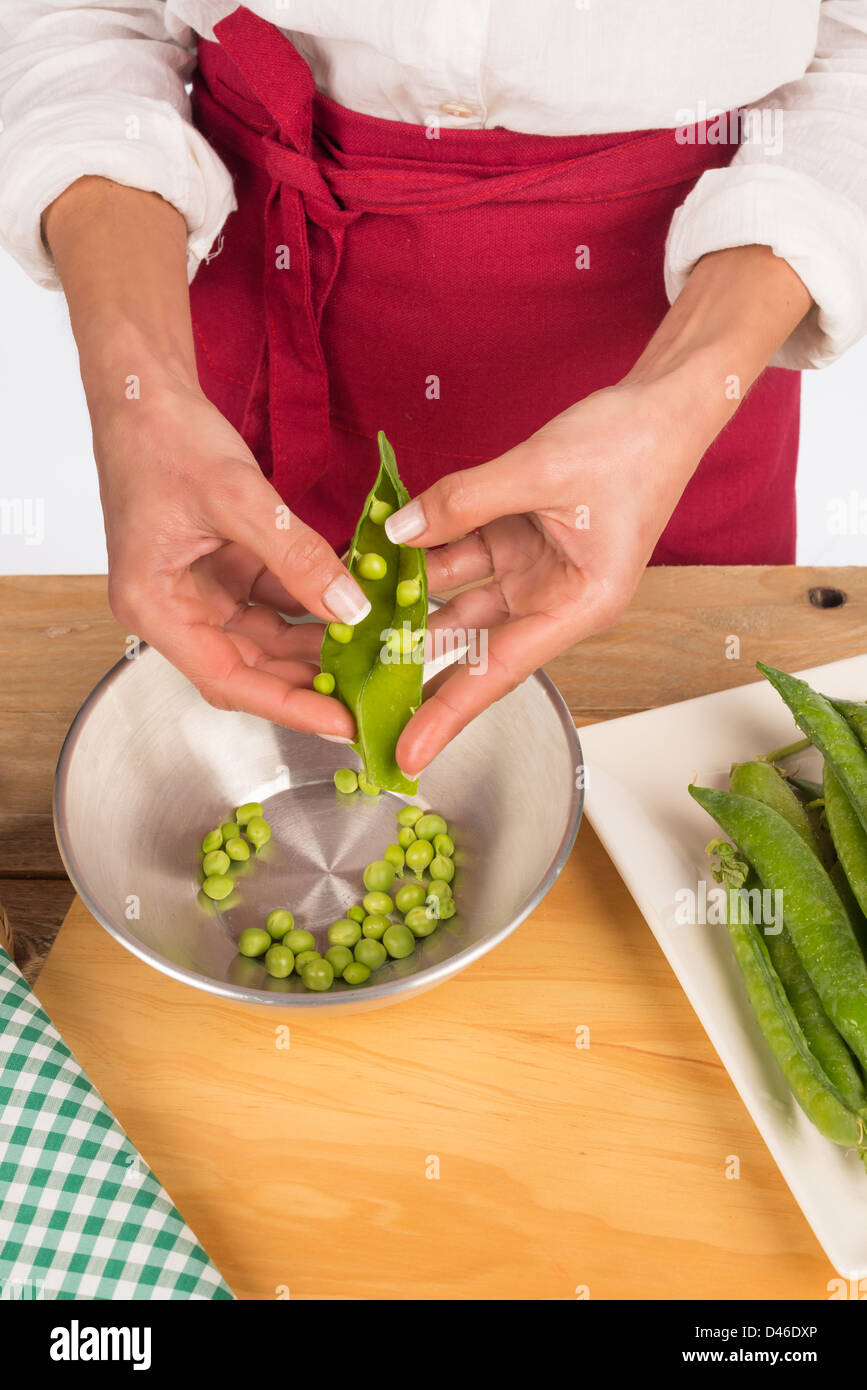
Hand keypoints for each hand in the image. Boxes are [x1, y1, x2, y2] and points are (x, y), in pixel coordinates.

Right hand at [44, 178, 367, 736]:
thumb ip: (296, 557)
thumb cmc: (164, 437)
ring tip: (371, 655)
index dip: (289, 706)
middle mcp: (172, 609)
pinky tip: (351, 606)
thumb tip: (350, 609)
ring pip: (264, 639)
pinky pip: (270, 602)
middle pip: (248, 668)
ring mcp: (196, 591)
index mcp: (154, 606)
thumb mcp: (239, 499)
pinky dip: (309, 604)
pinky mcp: (219, 570)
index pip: (229, 679)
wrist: (146, 390)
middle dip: (309, 683)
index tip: (341, 724)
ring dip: (315, 645)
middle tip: (370, 696)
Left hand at [388, 373, 709, 773]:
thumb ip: (464, 500)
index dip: (446, 715)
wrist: (664, 406)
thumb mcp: (540, 469)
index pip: (497, 671)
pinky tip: (378, 562)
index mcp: (579, 606)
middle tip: (356, 701)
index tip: (405, 754)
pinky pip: (462, 559)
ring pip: (458, 605)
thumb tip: (398, 531)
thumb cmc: (630, 445)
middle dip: (414, 672)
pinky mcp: (521, 542)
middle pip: (470, 649)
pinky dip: (423, 558)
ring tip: (349, 631)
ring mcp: (534, 573)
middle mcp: (555, 601)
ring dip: (407, 612)